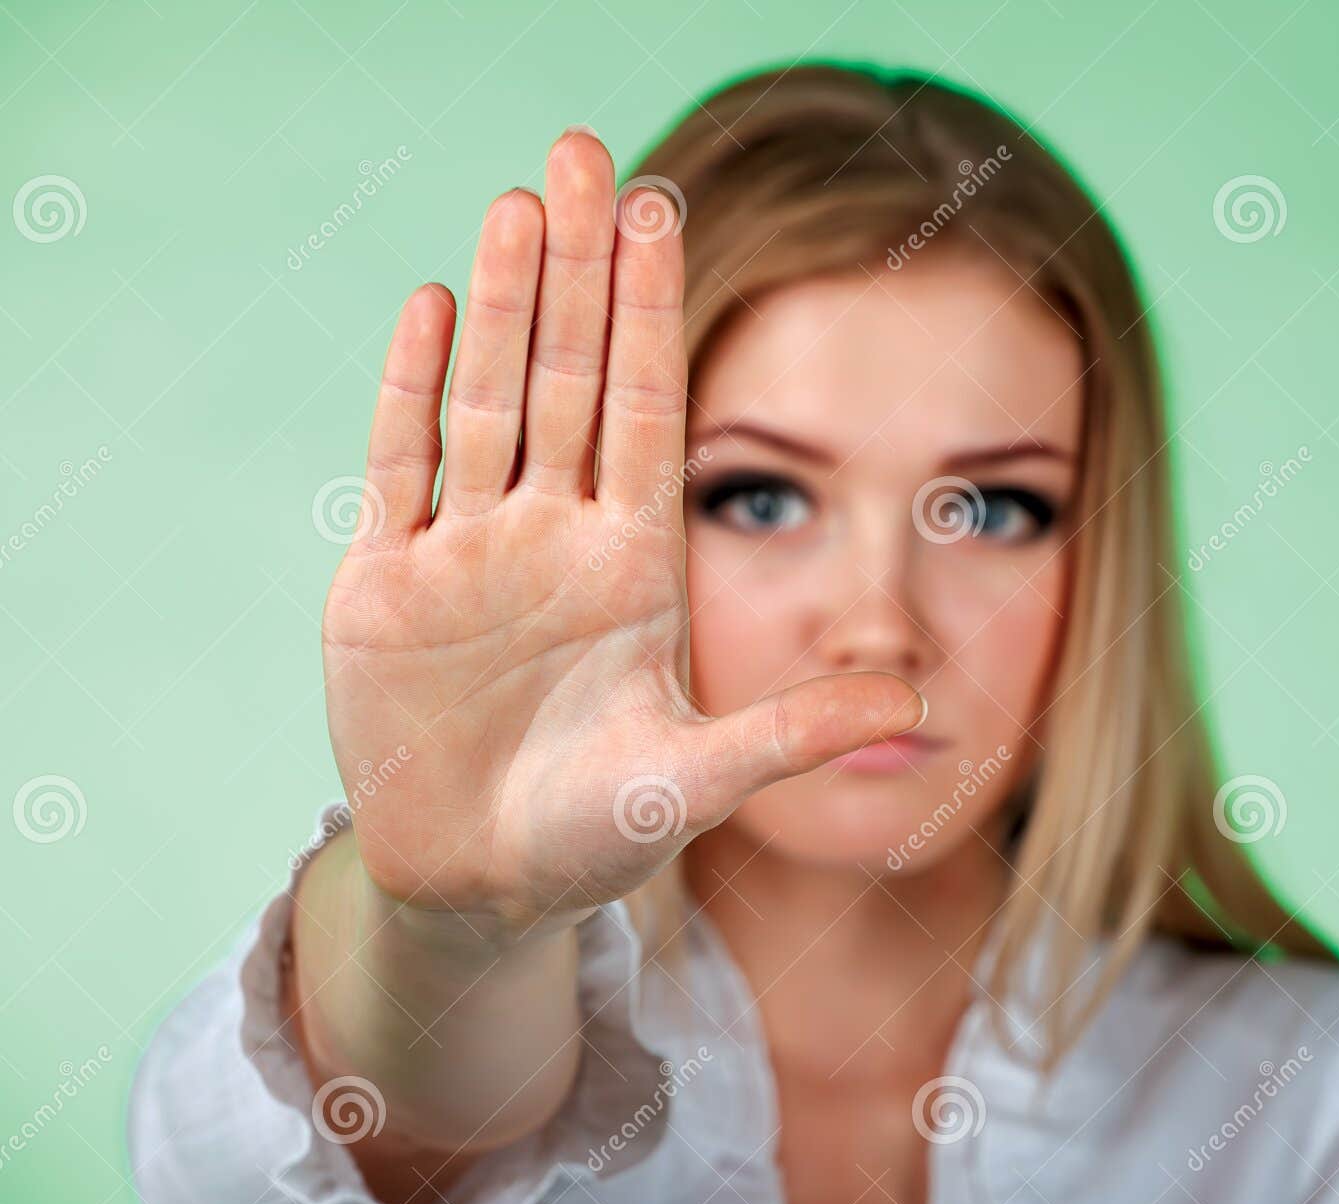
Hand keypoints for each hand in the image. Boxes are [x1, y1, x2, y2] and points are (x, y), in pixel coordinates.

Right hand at [320, 131, 922, 925]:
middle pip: (565, 377)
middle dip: (575, 268)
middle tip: (584, 149)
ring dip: (498, 303)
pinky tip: (428, 304)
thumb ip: (793, 731)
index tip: (664, 211)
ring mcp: (467, 553)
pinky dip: (409, 389)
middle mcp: (553, 537)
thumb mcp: (700, 781)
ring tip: (517, 201)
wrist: (480, 884)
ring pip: (485, 400)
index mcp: (632, 564)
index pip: (645, 410)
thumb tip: (920, 700)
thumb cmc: (593, 835)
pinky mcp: (385, 587)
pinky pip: (399, 468)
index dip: (651, 313)